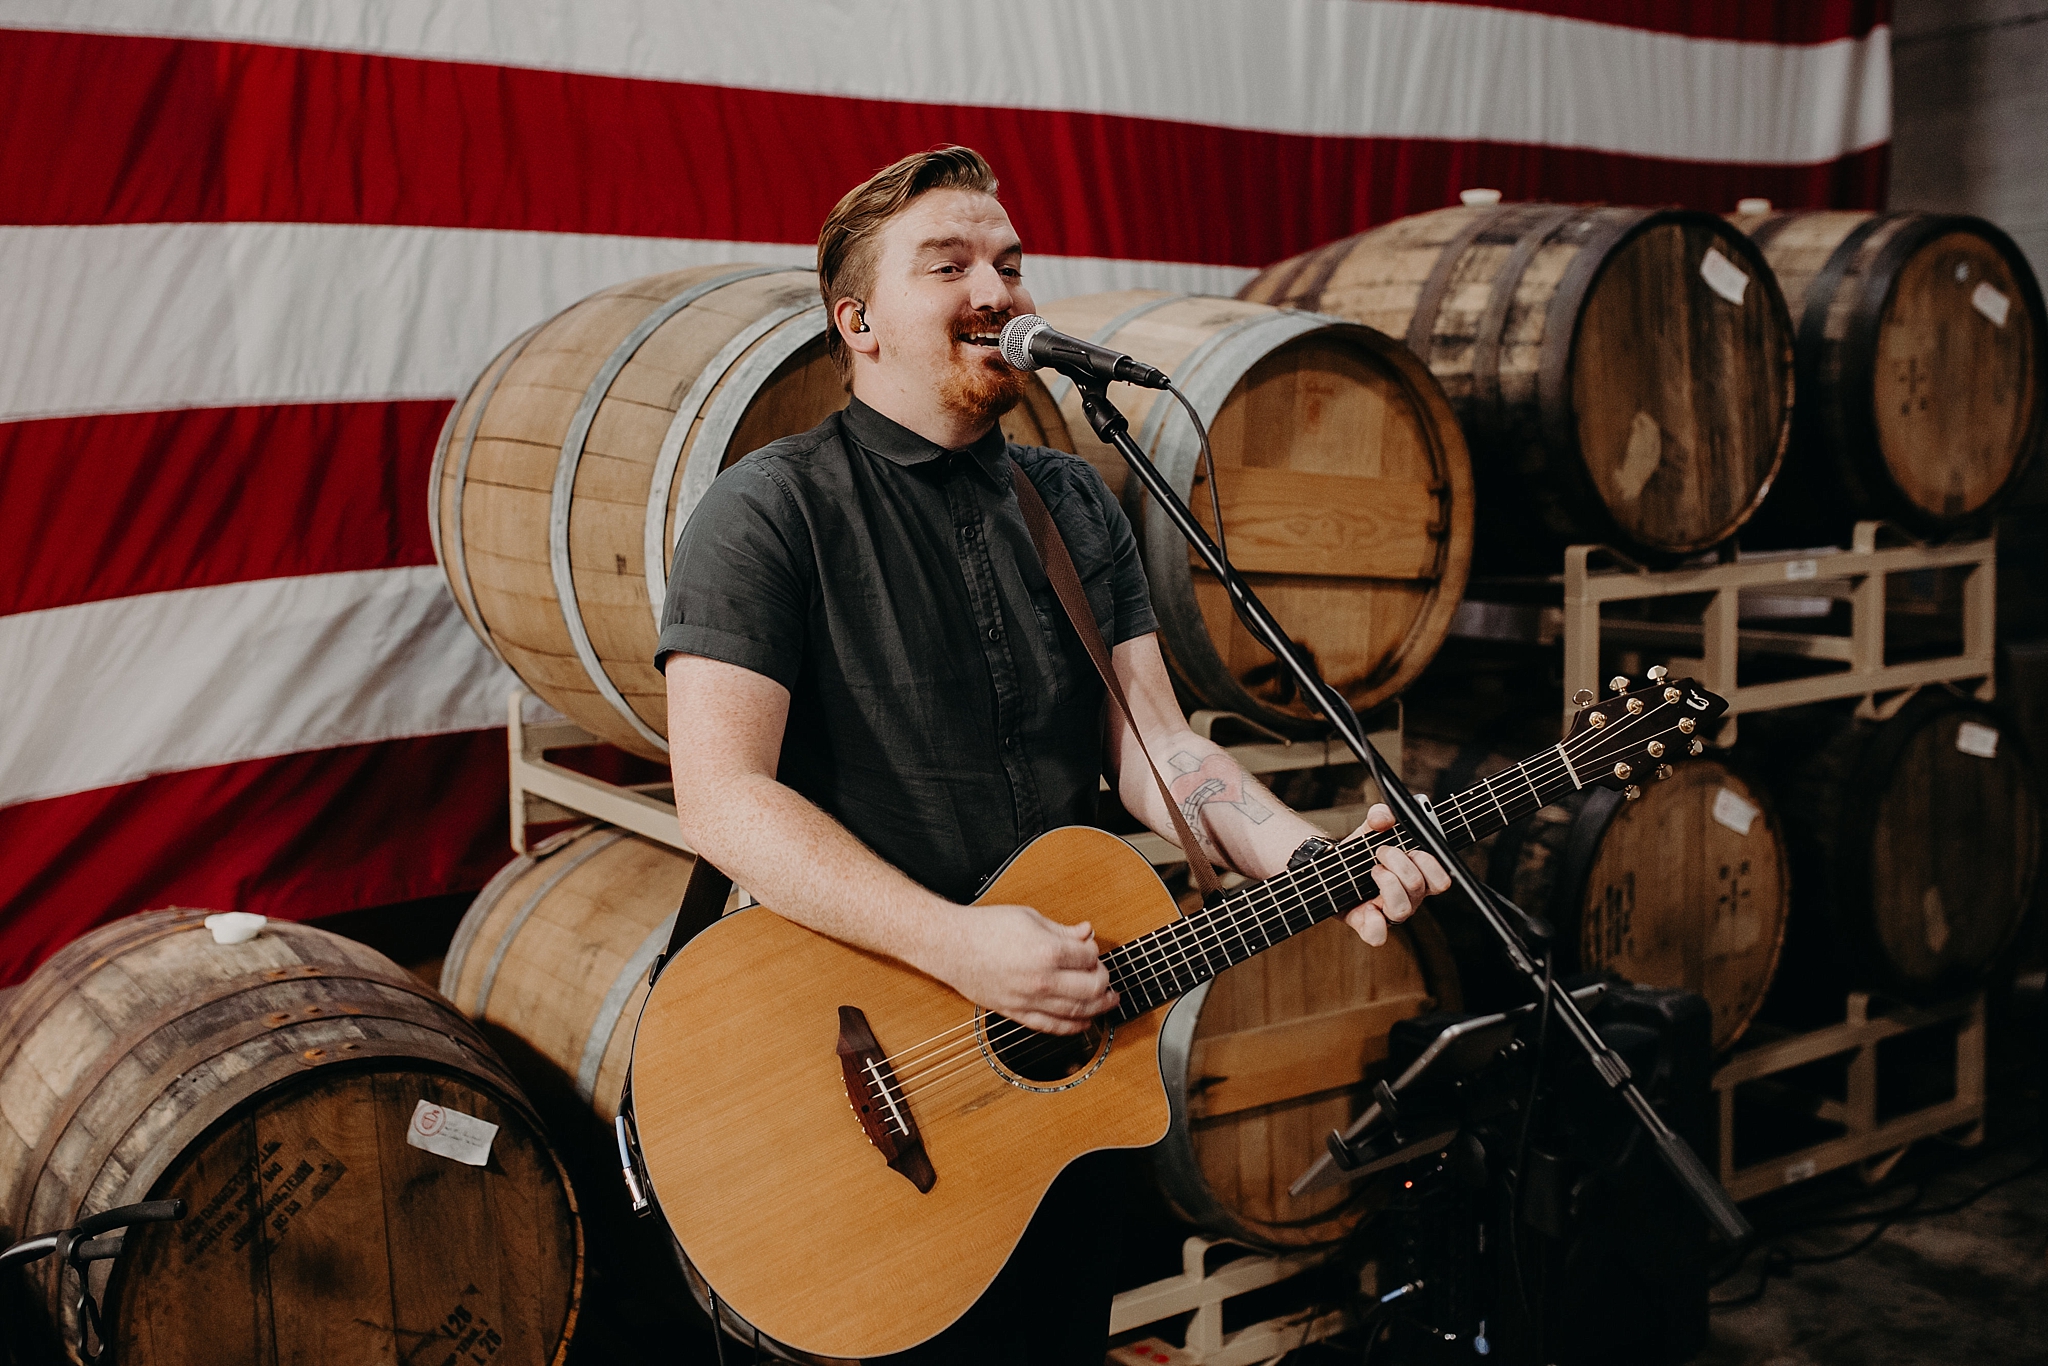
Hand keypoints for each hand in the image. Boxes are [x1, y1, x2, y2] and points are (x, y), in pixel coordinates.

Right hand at [924, 904, 1118, 1034]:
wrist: (951, 946)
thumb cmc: (986, 927)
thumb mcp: (1029, 917)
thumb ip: (1062, 929)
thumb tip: (1087, 933)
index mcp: (1048, 951)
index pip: (1090, 957)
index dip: (1095, 952)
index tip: (1090, 949)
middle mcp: (1042, 980)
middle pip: (1092, 988)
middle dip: (1104, 981)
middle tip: (1105, 976)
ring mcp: (1030, 1000)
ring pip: (1077, 1012)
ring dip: (1099, 1007)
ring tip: (1109, 1001)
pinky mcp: (1017, 1013)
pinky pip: (1052, 1027)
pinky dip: (1073, 1027)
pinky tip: (1084, 1023)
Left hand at [1339, 803, 1451, 947]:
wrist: (1333, 867)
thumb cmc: (1363, 850)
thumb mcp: (1372, 827)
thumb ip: (1381, 815)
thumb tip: (1383, 818)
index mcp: (1419, 877)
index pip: (1441, 880)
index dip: (1429, 863)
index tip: (1412, 848)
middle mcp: (1409, 898)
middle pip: (1420, 888)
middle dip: (1400, 863)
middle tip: (1382, 852)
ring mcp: (1388, 912)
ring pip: (1402, 910)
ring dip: (1387, 883)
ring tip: (1373, 870)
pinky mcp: (1366, 923)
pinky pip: (1377, 935)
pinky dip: (1374, 923)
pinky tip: (1367, 908)